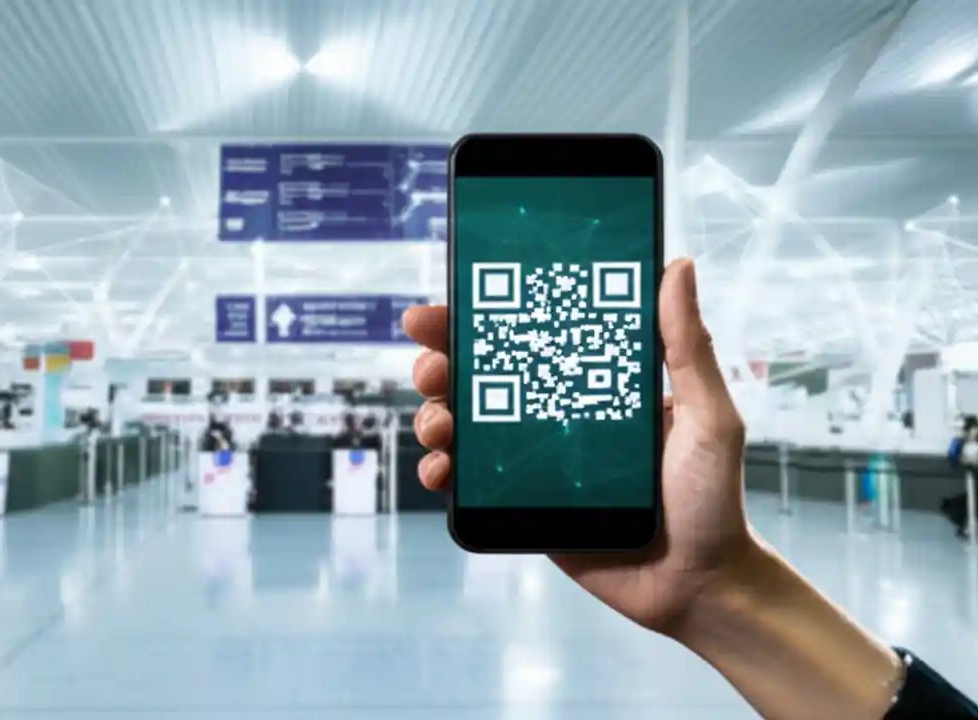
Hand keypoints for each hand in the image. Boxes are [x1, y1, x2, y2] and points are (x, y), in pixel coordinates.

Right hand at [403, 258, 754, 635]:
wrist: (698, 587)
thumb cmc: (713, 500)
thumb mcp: (709, 417)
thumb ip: (688, 348)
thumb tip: (678, 266)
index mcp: (594, 383)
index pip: (531, 335)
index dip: (483, 315)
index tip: (450, 300)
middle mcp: (557, 415)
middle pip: (483, 374)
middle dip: (443, 361)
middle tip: (431, 365)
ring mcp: (534, 461)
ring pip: (464, 424)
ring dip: (435, 415)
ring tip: (437, 424)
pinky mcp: (521, 505)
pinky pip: (468, 483)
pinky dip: (441, 470)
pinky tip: (440, 470)